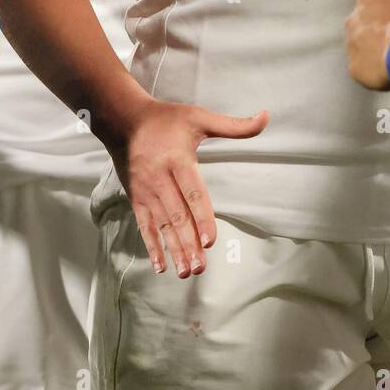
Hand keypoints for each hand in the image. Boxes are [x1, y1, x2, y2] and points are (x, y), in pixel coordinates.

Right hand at [111, 99, 268, 277]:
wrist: (123, 120)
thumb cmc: (166, 118)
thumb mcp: (200, 117)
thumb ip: (233, 125)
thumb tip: (265, 117)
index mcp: (177, 160)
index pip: (192, 193)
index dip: (201, 218)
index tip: (209, 241)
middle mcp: (159, 179)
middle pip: (176, 216)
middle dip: (188, 243)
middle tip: (200, 267)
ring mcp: (146, 191)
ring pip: (162, 226)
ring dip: (174, 250)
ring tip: (186, 272)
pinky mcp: (136, 198)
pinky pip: (144, 226)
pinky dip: (153, 246)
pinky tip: (162, 265)